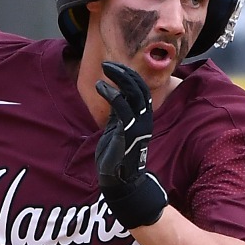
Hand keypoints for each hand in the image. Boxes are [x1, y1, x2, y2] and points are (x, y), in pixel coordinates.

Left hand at [94, 61, 168, 229]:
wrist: (119, 181)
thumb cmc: (116, 156)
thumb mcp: (117, 129)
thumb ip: (119, 113)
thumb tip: (115, 95)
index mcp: (143, 119)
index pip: (142, 91)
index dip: (130, 76)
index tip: (115, 67)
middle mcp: (144, 120)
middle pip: (141, 88)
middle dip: (126, 73)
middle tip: (108, 64)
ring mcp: (138, 126)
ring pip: (135, 94)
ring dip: (120, 78)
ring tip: (105, 70)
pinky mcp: (128, 132)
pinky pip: (123, 107)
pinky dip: (112, 93)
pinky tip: (100, 86)